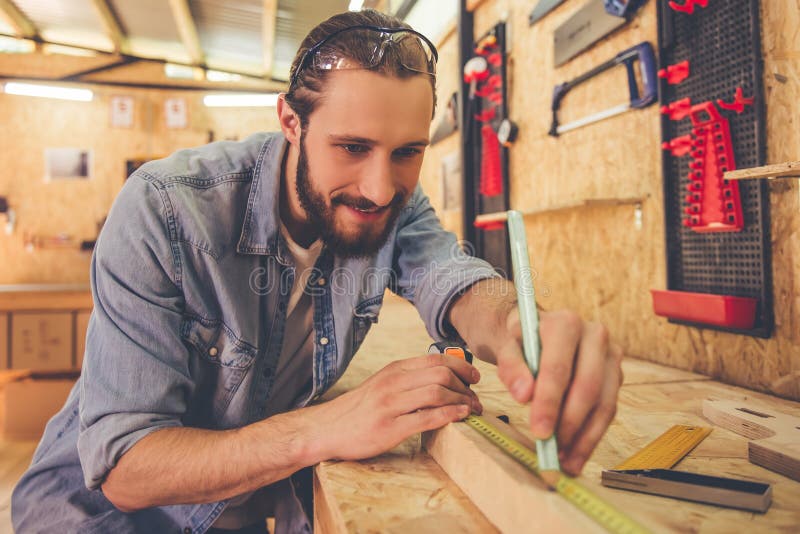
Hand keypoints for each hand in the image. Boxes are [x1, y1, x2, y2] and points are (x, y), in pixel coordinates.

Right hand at [311, 353, 482, 460]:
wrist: (327, 429)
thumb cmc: (360, 409)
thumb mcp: (383, 384)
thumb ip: (409, 379)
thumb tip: (444, 378)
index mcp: (394, 370)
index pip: (436, 359)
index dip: (462, 367)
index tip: (475, 378)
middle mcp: (393, 382)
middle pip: (441, 374)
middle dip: (466, 386)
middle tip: (477, 398)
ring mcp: (391, 404)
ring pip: (437, 393)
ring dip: (462, 402)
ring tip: (473, 411)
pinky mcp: (389, 428)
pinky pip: (427, 417)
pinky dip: (450, 416)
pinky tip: (461, 418)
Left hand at [494, 308, 622, 475]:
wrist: (539, 332)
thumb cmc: (522, 341)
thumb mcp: (507, 348)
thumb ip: (511, 368)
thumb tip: (524, 395)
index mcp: (565, 323)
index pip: (559, 367)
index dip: (549, 402)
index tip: (539, 431)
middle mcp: (595, 335)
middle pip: (587, 386)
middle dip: (569, 423)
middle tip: (551, 449)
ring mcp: (611, 356)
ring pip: (604, 403)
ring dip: (584, 437)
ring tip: (564, 460)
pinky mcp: (616, 376)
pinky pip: (608, 411)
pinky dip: (591, 436)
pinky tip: (575, 454)